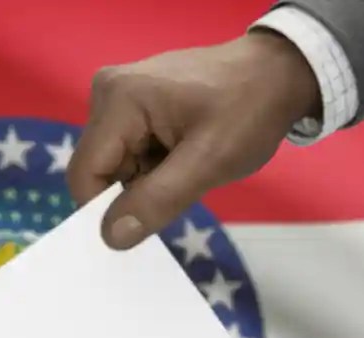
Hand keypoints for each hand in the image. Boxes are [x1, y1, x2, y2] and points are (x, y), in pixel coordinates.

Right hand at [67, 31, 319, 248]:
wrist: (278, 73)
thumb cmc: (250, 111)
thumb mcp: (209, 162)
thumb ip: (157, 200)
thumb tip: (110, 238)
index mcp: (119, 100)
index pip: (85, 174)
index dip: (105, 210)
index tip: (145, 226)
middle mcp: (107, 92)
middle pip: (99, 169)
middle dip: (133, 191)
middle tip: (183, 184)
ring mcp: (118, 94)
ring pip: (113, 164)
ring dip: (146, 180)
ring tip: (188, 165)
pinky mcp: (131, 101)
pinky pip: (127, 150)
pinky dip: (152, 166)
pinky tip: (183, 154)